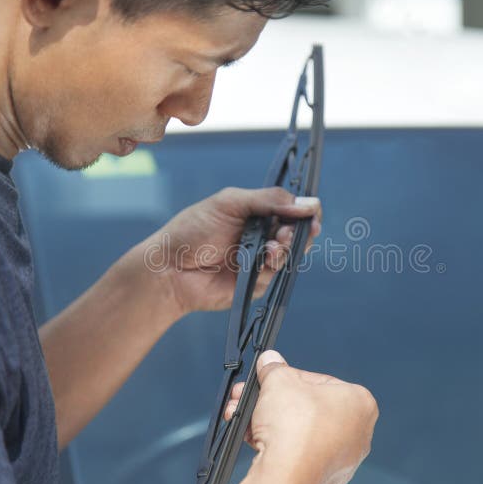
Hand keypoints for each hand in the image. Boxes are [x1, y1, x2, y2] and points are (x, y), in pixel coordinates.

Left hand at [140, 187, 321, 314]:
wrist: (170, 267)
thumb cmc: (192, 230)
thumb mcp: (231, 203)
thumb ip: (269, 200)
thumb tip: (308, 202)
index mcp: (257, 213)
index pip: (292, 208)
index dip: (306, 210)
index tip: (312, 211)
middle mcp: (262, 236)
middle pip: (298, 233)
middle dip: (302, 231)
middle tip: (296, 230)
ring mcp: (260, 260)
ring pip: (290, 254)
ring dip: (287, 248)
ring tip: (275, 244)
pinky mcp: (257, 284)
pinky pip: (275, 274)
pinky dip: (272, 265)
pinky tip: (264, 259)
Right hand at [222, 351, 378, 483]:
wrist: (284, 481)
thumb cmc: (295, 432)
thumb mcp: (278, 382)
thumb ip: (274, 368)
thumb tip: (270, 361)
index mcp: (360, 402)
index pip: (319, 380)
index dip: (288, 378)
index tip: (272, 379)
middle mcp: (357, 432)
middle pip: (306, 406)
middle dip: (273, 401)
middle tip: (255, 395)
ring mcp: (341, 458)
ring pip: (298, 430)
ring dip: (268, 420)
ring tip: (246, 415)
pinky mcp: (322, 477)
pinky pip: (296, 453)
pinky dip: (275, 444)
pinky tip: (253, 437)